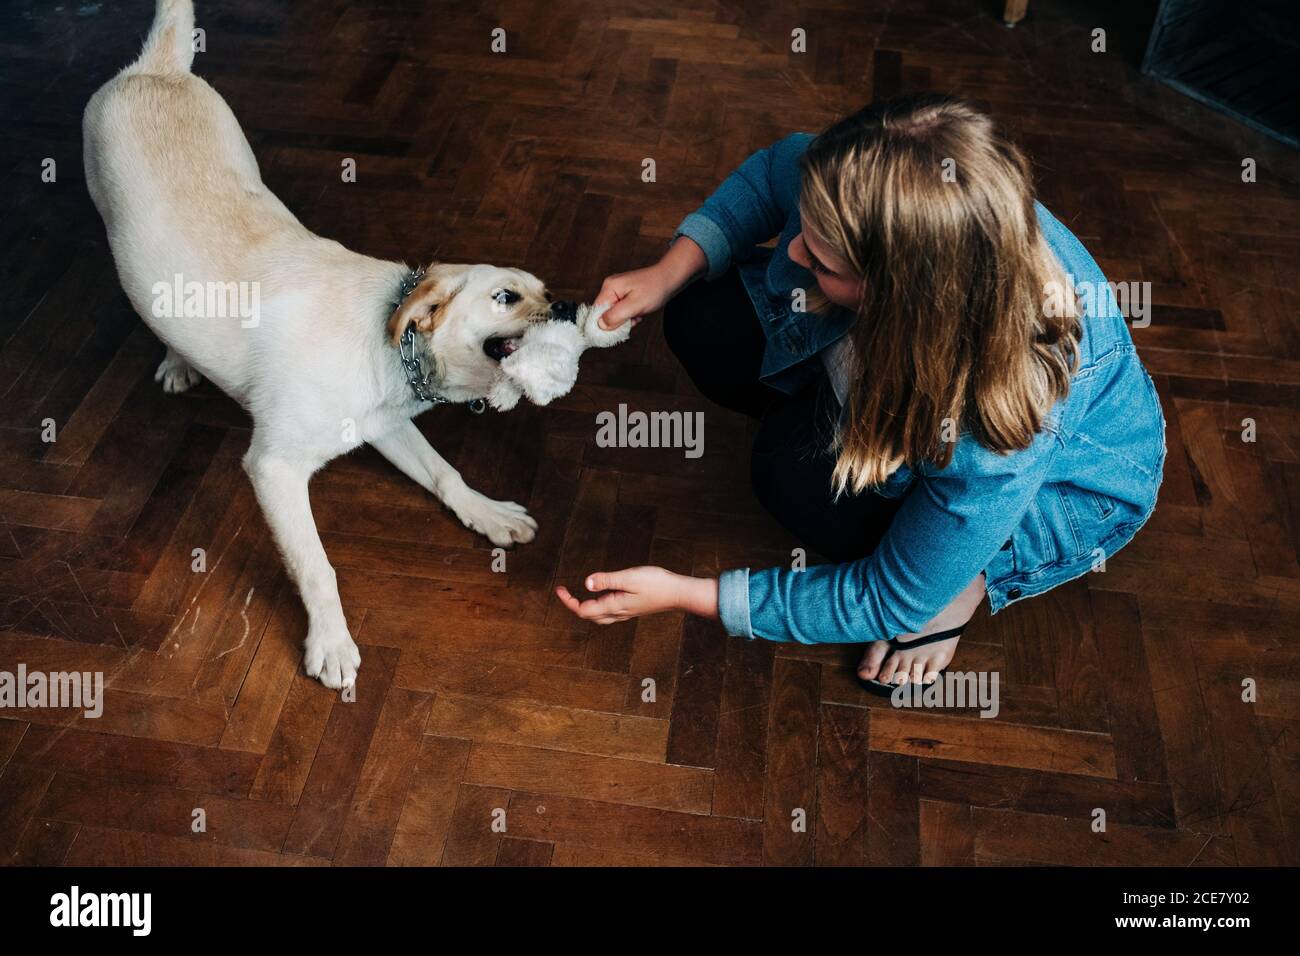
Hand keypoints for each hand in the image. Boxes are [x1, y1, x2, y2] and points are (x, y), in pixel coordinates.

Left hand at [555, 567, 718, 622]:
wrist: (678, 594)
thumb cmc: (657, 584)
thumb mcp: (629, 577)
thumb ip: (607, 580)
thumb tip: (586, 583)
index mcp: (614, 606)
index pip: (583, 610)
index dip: (568, 601)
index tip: (559, 589)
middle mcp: (618, 613)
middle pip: (589, 615)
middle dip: (574, 605)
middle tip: (564, 591)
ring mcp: (625, 613)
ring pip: (598, 616)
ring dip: (585, 607)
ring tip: (577, 595)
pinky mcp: (632, 609)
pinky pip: (608, 612)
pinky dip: (598, 606)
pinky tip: (601, 595)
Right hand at [594, 236, 705, 329]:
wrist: (670, 279)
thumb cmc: (655, 289)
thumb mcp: (635, 305)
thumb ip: (616, 316)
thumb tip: (600, 325)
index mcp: (609, 287)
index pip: (596, 312)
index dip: (603, 324)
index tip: (616, 330)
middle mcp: (610, 288)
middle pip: (604, 314)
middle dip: (617, 321)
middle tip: (632, 319)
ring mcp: (617, 291)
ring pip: (614, 314)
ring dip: (625, 319)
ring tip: (637, 314)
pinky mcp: (624, 295)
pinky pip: (621, 311)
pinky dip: (629, 316)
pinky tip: (639, 313)